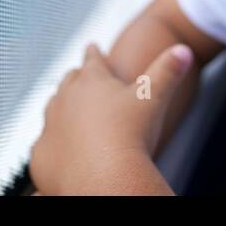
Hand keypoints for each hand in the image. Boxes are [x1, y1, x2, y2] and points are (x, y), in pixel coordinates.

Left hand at [29, 42, 193, 194]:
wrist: (105, 178)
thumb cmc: (130, 135)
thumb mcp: (153, 98)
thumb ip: (168, 71)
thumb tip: (183, 49)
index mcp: (91, 81)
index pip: (92, 60)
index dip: (94, 53)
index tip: (92, 46)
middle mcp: (65, 99)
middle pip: (68, 82)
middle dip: (76, 79)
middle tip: (79, 76)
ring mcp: (50, 126)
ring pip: (52, 111)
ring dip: (61, 110)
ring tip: (67, 111)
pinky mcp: (41, 154)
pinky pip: (45, 145)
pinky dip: (54, 145)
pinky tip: (62, 150)